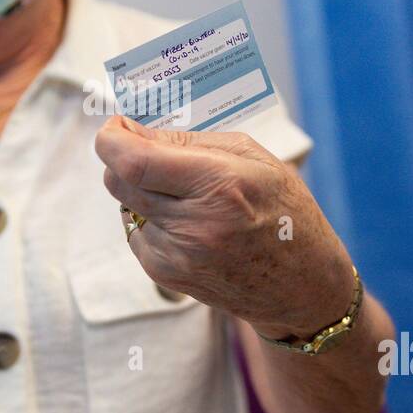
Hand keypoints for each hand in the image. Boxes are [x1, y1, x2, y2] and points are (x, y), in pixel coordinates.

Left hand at [94, 115, 355, 338]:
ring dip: (142, 190)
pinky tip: (186, 221)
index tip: (117, 126)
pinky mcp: (164, 275)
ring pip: (125, 204)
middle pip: (119, 180)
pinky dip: (150, 217)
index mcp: (219, 186)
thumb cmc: (283, 211)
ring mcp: (175, 256)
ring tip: (186, 195)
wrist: (299, 286)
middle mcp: (192, 226)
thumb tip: (134, 132)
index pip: (134, 162)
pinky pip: (135, 231)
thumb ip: (189, 141)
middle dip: (124, 157)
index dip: (113, 138)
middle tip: (150, 150)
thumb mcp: (252, 157)